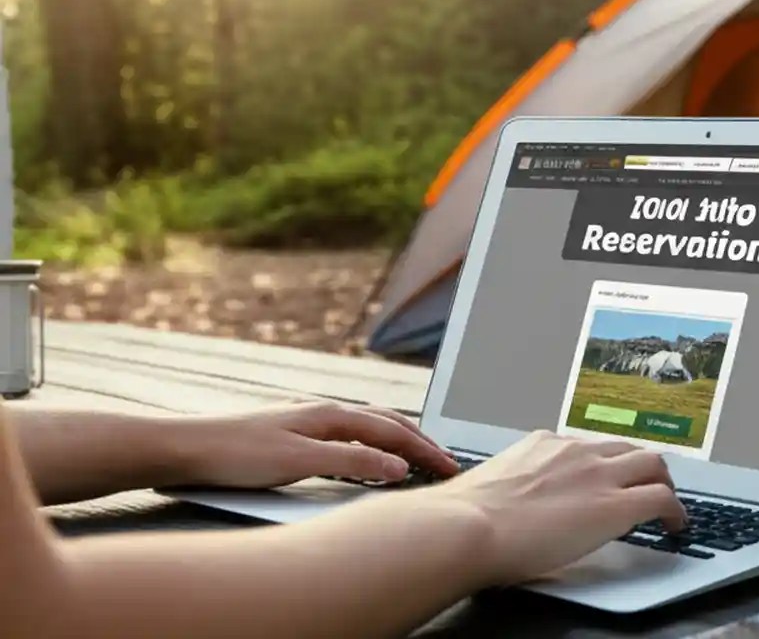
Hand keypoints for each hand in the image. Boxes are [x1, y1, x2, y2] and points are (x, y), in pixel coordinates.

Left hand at [177, 400, 458, 488]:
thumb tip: (399, 464)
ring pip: (369, 427)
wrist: (184, 449)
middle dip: (421, 441)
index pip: (394, 431)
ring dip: (400, 441)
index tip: (453, 468)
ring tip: (421, 457)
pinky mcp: (294, 435)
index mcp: (331, 415)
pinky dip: (374, 445)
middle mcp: (324, 412)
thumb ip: (353, 460)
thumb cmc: (236, 453)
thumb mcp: (300, 460)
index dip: (426, 450)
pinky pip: (350, 436)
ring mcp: (309, 421)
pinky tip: (370, 457)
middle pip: (387, 422)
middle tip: (448, 463)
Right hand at [431, 430, 686, 584]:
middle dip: (642, 466)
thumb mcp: (492, 486)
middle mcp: (575, 452)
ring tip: (668, 503)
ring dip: (663, 482)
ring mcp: (598, 475)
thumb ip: (512, 486)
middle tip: (648, 484)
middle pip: (627, 448)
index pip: (588, 447)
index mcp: (543, 445)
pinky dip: (675, 510)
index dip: (606, 463)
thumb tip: (507, 504)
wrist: (467, 527)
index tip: (607, 476)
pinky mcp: (613, 505)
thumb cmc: (465, 518)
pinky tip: (676, 524)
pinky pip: (660, 498)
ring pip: (653, 464)